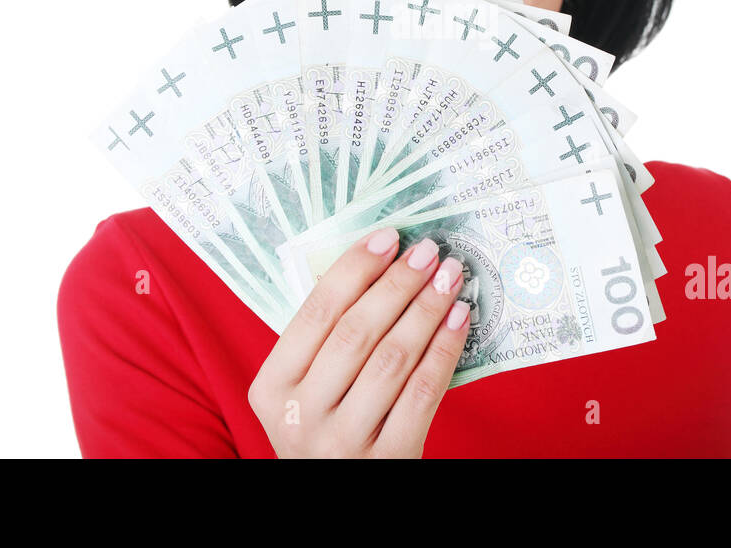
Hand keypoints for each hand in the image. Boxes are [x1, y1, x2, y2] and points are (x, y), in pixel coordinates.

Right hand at [248, 227, 470, 457]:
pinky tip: (459, 318)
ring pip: (392, 359)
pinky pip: (422, 392)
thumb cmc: (327, 426)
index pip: (315, 313)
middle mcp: (301, 415)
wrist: (338, 494)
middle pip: (356, 332)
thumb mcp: (305, 389)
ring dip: (426, 309)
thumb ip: (326, 340)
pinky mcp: (390, 458)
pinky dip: (444, 349)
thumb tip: (382, 264)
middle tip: (427, 252)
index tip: (387, 237)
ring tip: (449, 277)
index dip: (354, 269)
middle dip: (397, 284)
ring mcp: (344, 441)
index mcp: (272, 388)